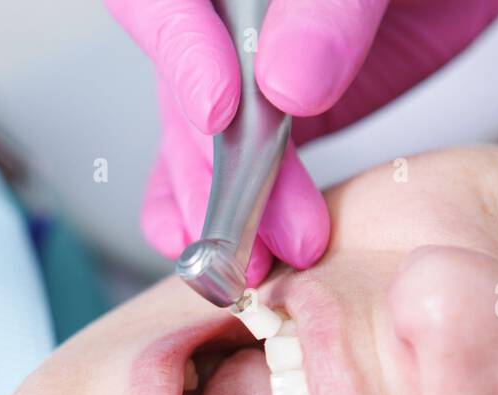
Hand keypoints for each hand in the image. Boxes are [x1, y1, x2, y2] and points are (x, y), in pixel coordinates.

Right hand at [107, 0, 497, 284]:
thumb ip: (333, 7)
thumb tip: (282, 87)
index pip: (164, 6)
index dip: (182, 59)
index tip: (220, 111)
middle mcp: (217, 23)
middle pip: (181, 99)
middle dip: (220, 171)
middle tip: (262, 229)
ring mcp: (236, 74)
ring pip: (196, 148)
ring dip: (221, 213)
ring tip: (254, 264)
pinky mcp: (268, 123)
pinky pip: (224, 172)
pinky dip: (219, 217)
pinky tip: (230, 255)